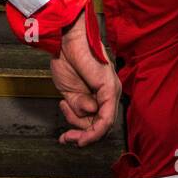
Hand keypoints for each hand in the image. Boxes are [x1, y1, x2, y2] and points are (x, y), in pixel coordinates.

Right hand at [48, 11, 119, 146]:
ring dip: (82, 131)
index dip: (82, 134)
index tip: (65, 137)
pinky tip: (81, 133)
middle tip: (66, 138)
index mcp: (100, 94)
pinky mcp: (110, 89)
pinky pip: (106, 119)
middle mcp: (110, 94)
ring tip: (67, 117)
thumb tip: (90, 114)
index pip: (97, 123)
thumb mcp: (69, 92)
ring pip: (103, 126)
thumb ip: (79, 107)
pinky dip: (93, 130)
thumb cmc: (67, 59)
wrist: (65, 39)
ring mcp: (112, 91)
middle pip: (100, 126)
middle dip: (82, 136)